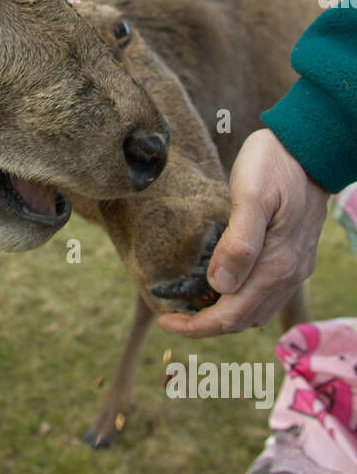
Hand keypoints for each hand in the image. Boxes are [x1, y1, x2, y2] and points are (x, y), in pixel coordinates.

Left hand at [158, 128, 327, 337]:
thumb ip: (239, 243)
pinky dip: (241, 304)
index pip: (232, 314)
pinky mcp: (295, 258)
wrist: (309, 147)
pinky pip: (267, 296)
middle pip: (243, 320)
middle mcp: (288, 274)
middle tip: (171, 317)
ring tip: (192, 308)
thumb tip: (220, 284)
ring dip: (224, 317)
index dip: (197, 326)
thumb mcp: (251, 196)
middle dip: (205, 325)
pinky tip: (222, 289)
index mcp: (276, 265)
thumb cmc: (274, 165)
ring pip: (256, 312)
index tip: (166, 320)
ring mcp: (294, 268)